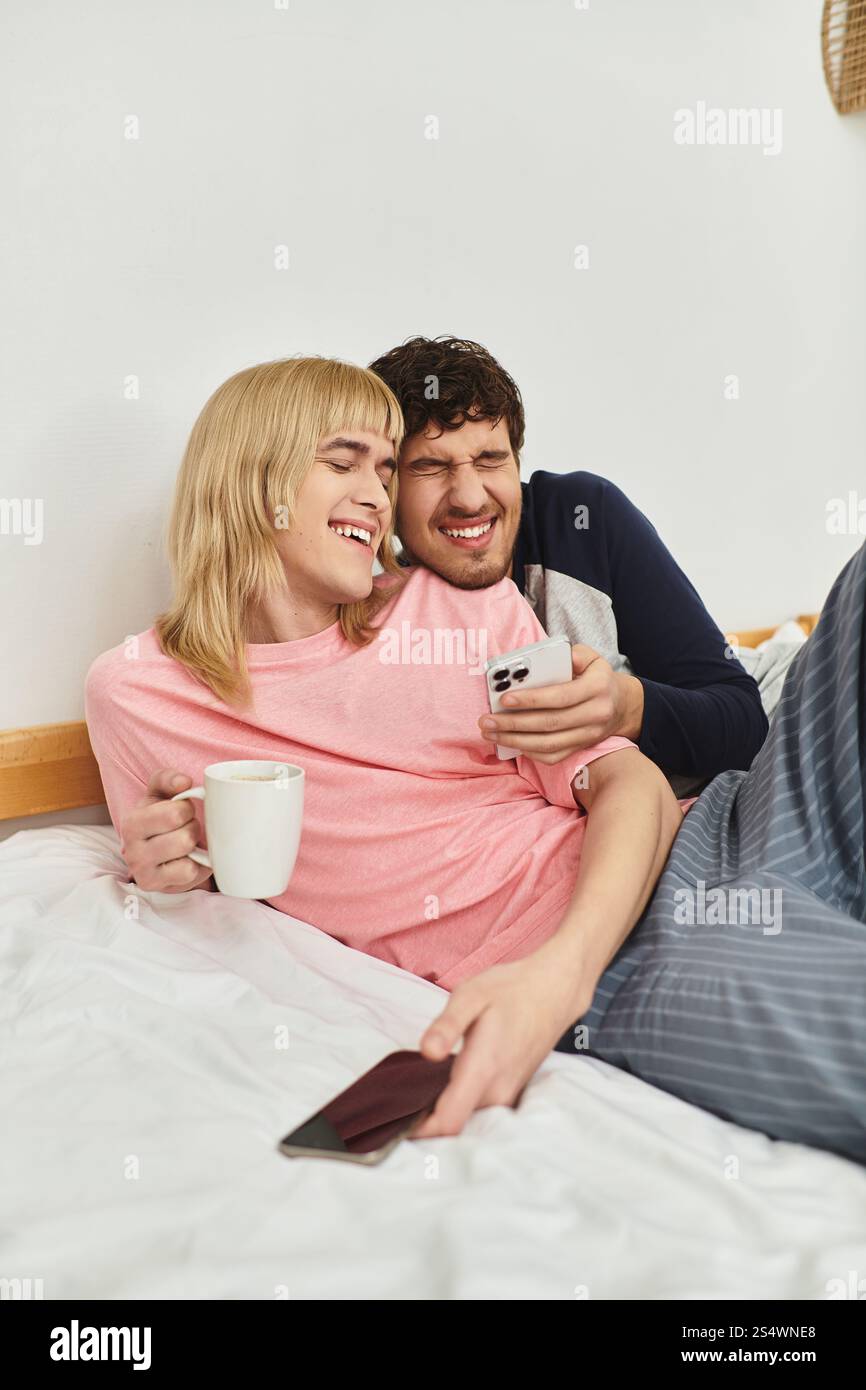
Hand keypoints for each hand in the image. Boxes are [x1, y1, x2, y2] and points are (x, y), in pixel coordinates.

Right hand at [120, 770, 212, 892]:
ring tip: (185, 843)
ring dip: (194, 846)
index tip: (181, 811)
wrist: (152, 849)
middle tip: (185, 828)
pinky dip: (196, 865)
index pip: (175, 814)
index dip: (187, 809)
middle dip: (192, 828)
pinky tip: (188, 859)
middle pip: (185, 837)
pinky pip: (191, 873)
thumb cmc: (159, 817)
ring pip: (187, 856)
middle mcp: (132, 851)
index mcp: (132, 823)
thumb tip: (184, 782)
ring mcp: (144, 872)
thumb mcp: (160, 793)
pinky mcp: (157, 887)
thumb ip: (168, 779)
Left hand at [411, 947, 591, 1139]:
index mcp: (483, 1070)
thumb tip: (427, 1053)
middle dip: (422, 1121)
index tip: (392, 1120)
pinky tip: (443, 1084)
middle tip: (395, 1102)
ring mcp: (507, 1095)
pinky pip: (479, 1111)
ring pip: (466, 1120)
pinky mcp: (511, 1092)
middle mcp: (498, 1091)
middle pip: (453, 1127)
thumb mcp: (471, 995)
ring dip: (440, 1113)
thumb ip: (447, 1025)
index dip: (417, 1130)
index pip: (448, 1123)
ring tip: (415, 1092)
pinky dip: (458, 1104)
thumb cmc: (509, 990)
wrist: (553, 991)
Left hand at [478, 644, 643, 763]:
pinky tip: (510, 743)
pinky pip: (553, 757)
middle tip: (486, 720)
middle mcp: (595, 714)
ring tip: (490, 732)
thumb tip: (548, 658)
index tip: (504, 699)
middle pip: (549, 723)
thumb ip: (572, 654)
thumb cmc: (597, 677)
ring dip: (515, 740)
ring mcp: (588, 735)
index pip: (560, 696)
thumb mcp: (591, 657)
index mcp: (597, 687)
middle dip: (513, 723)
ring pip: (548, 745)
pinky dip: (529, 752)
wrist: (622, 705)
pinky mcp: (581, 748)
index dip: (531, 699)